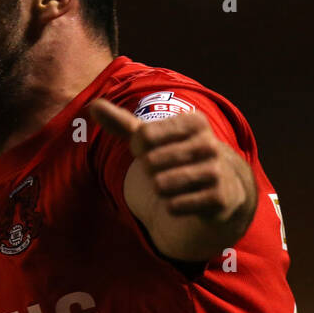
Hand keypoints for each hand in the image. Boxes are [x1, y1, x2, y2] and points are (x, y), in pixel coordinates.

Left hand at [89, 98, 251, 220]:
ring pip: (161, 186)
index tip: (153, 150)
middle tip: (165, 170)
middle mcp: (209, 144)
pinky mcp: (218, 198)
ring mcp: (216, 171)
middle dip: (150, 171)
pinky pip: (173, 206)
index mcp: (194, 122)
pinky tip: (185, 199)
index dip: (139, 148)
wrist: (220, 185)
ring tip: (175, 184)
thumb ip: (122, 122)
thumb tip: (93, 105)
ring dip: (160, 190)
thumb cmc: (176, 155)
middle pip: (150, 163)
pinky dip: (172, 207)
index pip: (144, 135)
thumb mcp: (152, 137)